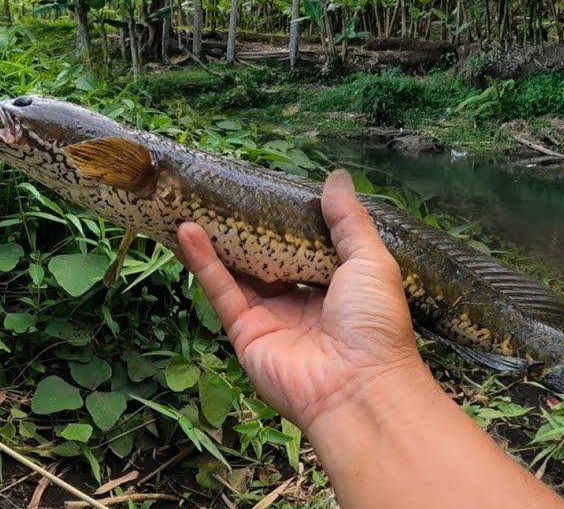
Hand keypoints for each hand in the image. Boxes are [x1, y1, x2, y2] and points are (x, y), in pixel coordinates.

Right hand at [177, 170, 422, 429]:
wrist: (358, 386)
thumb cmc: (375, 321)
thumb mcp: (372, 260)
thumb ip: (349, 221)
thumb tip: (336, 177)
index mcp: (340, 285)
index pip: (309, 246)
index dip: (292, 220)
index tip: (271, 188)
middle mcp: (305, 301)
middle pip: (271, 258)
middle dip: (250, 229)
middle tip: (226, 191)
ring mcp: (273, 318)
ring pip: (241, 272)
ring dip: (219, 240)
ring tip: (196, 202)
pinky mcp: (246, 333)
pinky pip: (223, 292)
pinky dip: (204, 262)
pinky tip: (188, 230)